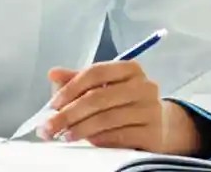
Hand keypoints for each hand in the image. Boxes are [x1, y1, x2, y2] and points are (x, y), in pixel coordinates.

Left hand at [39, 61, 201, 155]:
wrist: (160, 126)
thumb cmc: (125, 103)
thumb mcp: (103, 87)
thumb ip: (77, 80)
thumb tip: (53, 73)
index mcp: (130, 69)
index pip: (96, 72)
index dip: (71, 87)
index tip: (54, 104)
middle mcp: (144, 86)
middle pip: (98, 97)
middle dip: (69, 113)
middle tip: (50, 127)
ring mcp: (151, 110)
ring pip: (107, 118)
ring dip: (81, 129)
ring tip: (65, 136)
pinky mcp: (153, 132)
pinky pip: (119, 136)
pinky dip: (100, 139)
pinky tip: (88, 142)